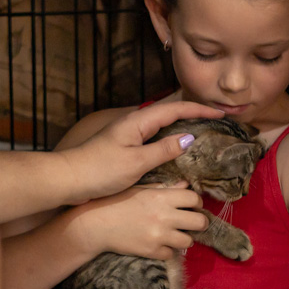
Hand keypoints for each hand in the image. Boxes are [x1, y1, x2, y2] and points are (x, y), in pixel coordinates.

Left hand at [62, 101, 224, 201]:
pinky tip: (177, 149)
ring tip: (204, 131)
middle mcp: (134, 123)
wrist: (68, 179)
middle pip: (170, 112)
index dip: (200, 109)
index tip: (221, 112)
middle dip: (194, 113)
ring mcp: (128, 134)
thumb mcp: (136, 162)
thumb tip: (189, 137)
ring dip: (183, 125)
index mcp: (138, 121)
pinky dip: (170, 138)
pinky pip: (154, 136)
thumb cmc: (99, 170)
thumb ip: (163, 150)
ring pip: (162, 124)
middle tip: (217, 119)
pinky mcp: (125, 146)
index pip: (175, 108)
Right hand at [68, 183, 209, 258]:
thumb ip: (165, 188)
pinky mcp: (152, 251)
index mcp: (162, 196)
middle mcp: (164, 215)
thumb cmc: (117, 201)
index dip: (196, 202)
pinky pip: (171, 254)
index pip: (194, 198)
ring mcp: (159, 235)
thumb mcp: (140, 189)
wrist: (96, 224)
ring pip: (189, 241)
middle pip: (200, 222)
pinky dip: (167, 250)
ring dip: (184, 238)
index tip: (193, 205)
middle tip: (193, 223)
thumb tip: (186, 186)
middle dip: (199, 222)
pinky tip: (160, 244)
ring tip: (176, 235)